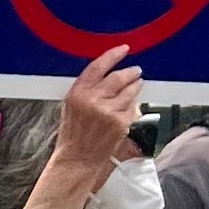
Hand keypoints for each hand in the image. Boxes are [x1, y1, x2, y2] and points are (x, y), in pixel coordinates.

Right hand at [43, 45, 145, 192]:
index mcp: (77, 93)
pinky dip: (133, 105)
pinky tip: (129, 108)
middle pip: (118, 77)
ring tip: (136, 85)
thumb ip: (88, 89)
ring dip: (136, 86)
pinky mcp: (121, 122)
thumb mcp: (71, 106)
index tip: (123, 50)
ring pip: (130, 91)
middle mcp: (93, 100)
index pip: (98, 66)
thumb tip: (108, 73)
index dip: (113, 56)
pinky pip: (133, 107)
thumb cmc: (73, 134)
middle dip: (130, 72)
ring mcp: (108, 111)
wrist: (77, 158)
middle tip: (136, 70)